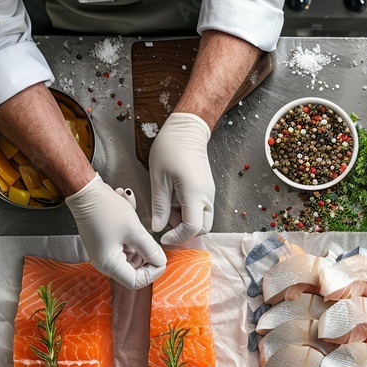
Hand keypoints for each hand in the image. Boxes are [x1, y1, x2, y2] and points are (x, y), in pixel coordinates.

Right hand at [66, 174, 166, 288]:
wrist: (86, 191)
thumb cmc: (105, 209)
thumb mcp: (134, 230)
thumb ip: (150, 249)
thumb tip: (160, 261)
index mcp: (109, 264)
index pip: (136, 282)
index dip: (152, 273)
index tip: (160, 259)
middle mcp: (105, 262)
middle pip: (134, 270)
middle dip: (146, 255)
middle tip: (151, 240)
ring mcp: (104, 252)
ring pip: (131, 256)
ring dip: (139, 242)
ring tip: (137, 225)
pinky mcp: (106, 243)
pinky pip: (125, 245)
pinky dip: (131, 234)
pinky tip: (130, 219)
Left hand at [150, 112, 215, 244]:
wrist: (187, 129)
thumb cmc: (170, 148)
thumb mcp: (159, 178)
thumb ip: (160, 206)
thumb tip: (158, 228)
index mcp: (194, 194)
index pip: (192, 228)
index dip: (177, 237)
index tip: (163, 237)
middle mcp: (207, 196)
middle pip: (203, 228)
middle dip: (184, 231)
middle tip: (166, 223)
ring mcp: (209, 193)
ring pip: (203, 219)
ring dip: (186, 221)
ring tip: (168, 207)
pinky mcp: (207, 189)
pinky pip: (201, 209)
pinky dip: (188, 212)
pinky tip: (174, 200)